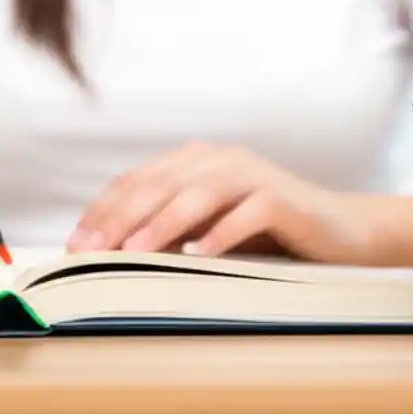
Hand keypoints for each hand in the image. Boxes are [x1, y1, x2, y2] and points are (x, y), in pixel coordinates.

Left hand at [67, 143, 375, 263]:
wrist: (337, 231)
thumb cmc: (265, 235)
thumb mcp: (205, 231)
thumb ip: (166, 232)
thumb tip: (109, 253)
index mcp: (194, 162)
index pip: (137, 181)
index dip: (103, 210)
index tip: (75, 243)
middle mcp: (220, 160)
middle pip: (160, 184)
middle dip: (121, 217)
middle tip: (92, 249)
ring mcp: (253, 174)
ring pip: (199, 193)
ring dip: (164, 222)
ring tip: (135, 250)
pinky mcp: (283, 198)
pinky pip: (248, 212)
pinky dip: (223, 232)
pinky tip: (202, 253)